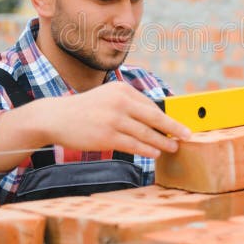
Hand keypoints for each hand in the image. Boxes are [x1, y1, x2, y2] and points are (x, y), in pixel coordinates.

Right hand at [46, 82, 191, 158]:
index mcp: (122, 90)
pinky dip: (147, 150)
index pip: (151, 105)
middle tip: (187, 135)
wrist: (56, 117)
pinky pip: (133, 145)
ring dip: (162, 142)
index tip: (179, 124)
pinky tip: (155, 153)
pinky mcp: (106, 136)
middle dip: (173, 128)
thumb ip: (128, 104)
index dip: (167, 116)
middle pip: (154, 117)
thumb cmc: (85, 109)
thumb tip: (154, 117)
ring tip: (173, 147)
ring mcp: (113, 120)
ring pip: (145, 133)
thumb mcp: (107, 97)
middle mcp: (119, 102)